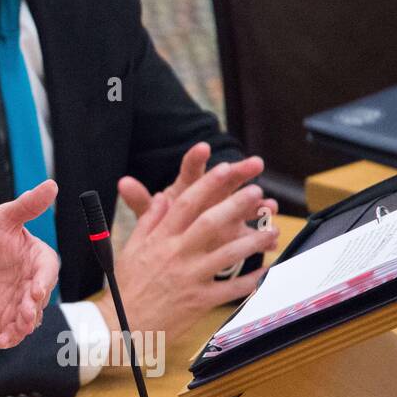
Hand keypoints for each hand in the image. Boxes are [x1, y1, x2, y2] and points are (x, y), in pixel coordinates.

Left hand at [0, 180, 60, 348]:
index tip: (37, 288)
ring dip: (26, 324)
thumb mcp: (2, 217)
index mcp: (38, 258)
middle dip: (35, 306)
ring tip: (16, 328)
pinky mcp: (6, 318)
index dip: (44, 280)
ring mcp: (21, 303)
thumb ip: (28, 205)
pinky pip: (14, 331)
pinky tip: (3, 341)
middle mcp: (34, 282)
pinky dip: (11, 338)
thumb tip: (51, 185)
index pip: (48, 270)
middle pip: (41, 298)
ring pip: (31, 318)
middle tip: (26, 311)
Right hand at [99, 162, 279, 342]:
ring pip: (227, 254)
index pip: (185, 204)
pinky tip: (266, 270)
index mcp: (159, 240)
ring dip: (253, 241)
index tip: (223, 169)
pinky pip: (232, 288)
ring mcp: (190, 278)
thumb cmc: (127, 287)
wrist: (123, 325)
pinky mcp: (200, 301)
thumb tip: (161, 199)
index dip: (206, 185)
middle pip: (210, 223)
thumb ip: (148, 222)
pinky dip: (252, 279)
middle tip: (255, 192)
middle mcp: (176, 255)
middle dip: (235, 205)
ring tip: (272, 230)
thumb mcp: (131, 248)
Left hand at [118, 144, 278, 220]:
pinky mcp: (238, 233)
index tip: (203, 148)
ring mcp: (227, 213)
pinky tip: (272, 232)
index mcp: (188, 189)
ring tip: (267, 202)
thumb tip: (123, 183)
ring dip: (258, 202)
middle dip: (240, 172)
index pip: (191, 170)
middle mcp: (211, 196)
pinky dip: (264, 231)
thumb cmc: (165, 225)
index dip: (196, 160)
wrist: (179, 248)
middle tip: (253, 163)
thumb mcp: (150, 216)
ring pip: (245, 203)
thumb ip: (141, 201)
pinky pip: (254, 230)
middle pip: (226, 180)